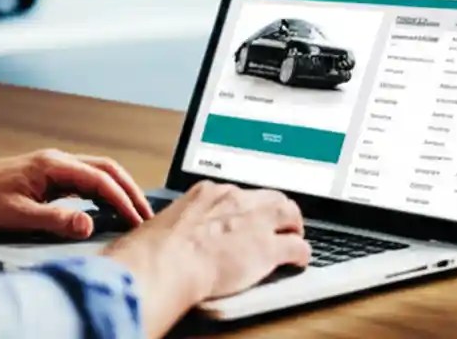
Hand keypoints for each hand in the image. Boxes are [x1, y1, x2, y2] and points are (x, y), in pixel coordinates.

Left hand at [0, 149, 153, 238]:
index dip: (122, 199)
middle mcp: (56, 161)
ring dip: (117, 189)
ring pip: (96, 171)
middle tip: (145, 213)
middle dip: (129, 189)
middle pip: (105, 168)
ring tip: (133, 211)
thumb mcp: (18, 215)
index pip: (99, 179)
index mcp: (52, 165)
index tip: (136, 218)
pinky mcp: (47, 176)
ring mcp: (52, 166)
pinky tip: (106, 206)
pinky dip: (102, 191)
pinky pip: (83, 179)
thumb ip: (55, 219)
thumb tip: (89, 223)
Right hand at [101, 181, 309, 337]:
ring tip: (294, 237)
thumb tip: (173, 235)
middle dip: (276, 211)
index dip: (247, 207)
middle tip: (278, 224)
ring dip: (294, 226)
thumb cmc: (155, 250)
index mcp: (209, 193)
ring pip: (289, 213)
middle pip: (269, 196)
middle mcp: (235, 199)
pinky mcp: (267, 248)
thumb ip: (180, 224)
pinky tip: (299, 261)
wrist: (165, 264)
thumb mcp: (166, 223)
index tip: (246, 216)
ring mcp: (254, 222)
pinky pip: (297, 246)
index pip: (239, 193)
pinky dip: (301, 253)